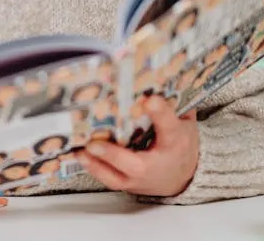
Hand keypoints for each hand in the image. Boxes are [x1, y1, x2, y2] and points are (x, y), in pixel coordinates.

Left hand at [77, 96, 199, 196]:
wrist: (183, 176)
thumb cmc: (180, 144)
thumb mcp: (184, 121)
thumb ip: (173, 104)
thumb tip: (160, 78)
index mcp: (176, 142)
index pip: (170, 128)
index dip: (160, 113)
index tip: (151, 100)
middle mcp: (157, 164)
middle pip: (137, 164)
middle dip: (114, 154)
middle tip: (93, 143)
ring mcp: (141, 179)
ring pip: (118, 178)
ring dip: (97, 164)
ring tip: (79, 151)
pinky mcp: (129, 184)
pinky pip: (110, 180)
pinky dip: (94, 169)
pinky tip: (80, 156)